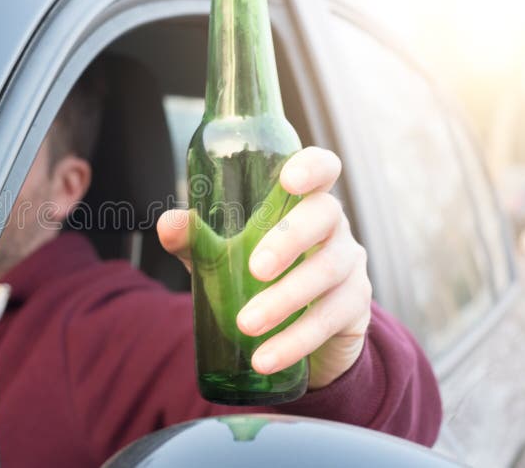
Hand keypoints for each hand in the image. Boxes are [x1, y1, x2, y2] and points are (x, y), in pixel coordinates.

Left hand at [157, 146, 371, 388]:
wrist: (299, 334)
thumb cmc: (257, 277)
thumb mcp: (222, 258)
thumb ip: (195, 241)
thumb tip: (170, 224)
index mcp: (303, 203)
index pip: (323, 169)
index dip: (312, 167)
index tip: (290, 180)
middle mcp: (334, 228)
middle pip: (325, 216)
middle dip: (290, 240)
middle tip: (255, 270)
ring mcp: (349, 266)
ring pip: (327, 272)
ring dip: (285, 299)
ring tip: (246, 324)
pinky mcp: (354, 309)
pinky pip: (330, 320)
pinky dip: (294, 340)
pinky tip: (266, 358)